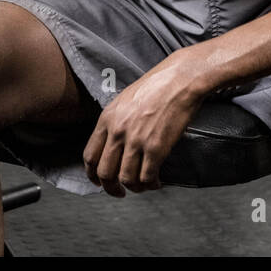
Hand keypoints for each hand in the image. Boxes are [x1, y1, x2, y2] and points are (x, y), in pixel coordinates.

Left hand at [82, 52, 206, 196]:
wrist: (180, 79)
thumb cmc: (157, 85)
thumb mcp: (125, 100)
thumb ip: (116, 121)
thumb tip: (115, 141)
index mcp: (107, 119)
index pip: (90, 156)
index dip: (93, 175)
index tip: (99, 182)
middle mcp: (117, 131)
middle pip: (105, 173)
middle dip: (111, 188)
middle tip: (120, 192)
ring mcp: (136, 141)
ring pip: (126, 179)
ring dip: (135, 188)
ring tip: (143, 185)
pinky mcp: (156, 148)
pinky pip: (147, 177)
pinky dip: (151, 184)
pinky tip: (156, 181)